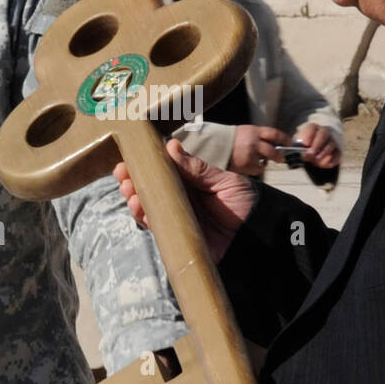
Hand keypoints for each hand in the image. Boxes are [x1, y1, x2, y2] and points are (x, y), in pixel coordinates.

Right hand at [114, 138, 255, 262]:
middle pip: (150, 188)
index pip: (163, 170)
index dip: (145, 164)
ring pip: (148, 207)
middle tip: (122, 173)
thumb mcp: (225, 181)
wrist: (262, 237)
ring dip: (134, 198)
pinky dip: (144, 218)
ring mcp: (178, 218)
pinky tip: (138, 207)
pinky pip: (156, 228)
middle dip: (132, 180)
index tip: (130, 156)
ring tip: (129, 190)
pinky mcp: (178, 238)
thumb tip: (170, 146)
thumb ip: (197, 168)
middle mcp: (181, 199)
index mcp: (191, 181)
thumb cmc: (247, 204)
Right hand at [229, 125, 288, 174]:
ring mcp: (249, 155)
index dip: (285, 139)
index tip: (289, 144)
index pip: (275, 134)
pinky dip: (253, 169)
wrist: (214, 144)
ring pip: (264, 163)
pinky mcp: (244, 166)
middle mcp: (254, 143)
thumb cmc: (231, 138)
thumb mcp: (246, 131)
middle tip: (280, 158)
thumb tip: (276, 144)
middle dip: (279, 157)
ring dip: (262, 164)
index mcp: (255, 132)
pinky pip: (255, 170)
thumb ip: (259, 137)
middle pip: (274, 152)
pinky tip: (247, 165)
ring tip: (255, 161)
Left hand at [292, 123, 341, 168]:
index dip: (307, 135)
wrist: (316, 148)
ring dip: (323, 153)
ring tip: (316, 160)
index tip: (304, 144)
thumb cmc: (305, 144)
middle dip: (316, 145)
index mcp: (313, 128)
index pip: (311, 128)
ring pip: (330, 144)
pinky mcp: (338, 150)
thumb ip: (297, 145)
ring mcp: (332, 140)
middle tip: (310, 154)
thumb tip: (298, 150)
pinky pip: (337, 154)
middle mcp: (324, 131)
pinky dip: (333, 160)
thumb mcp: (299, 142)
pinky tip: (327, 165)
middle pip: (323, 135)